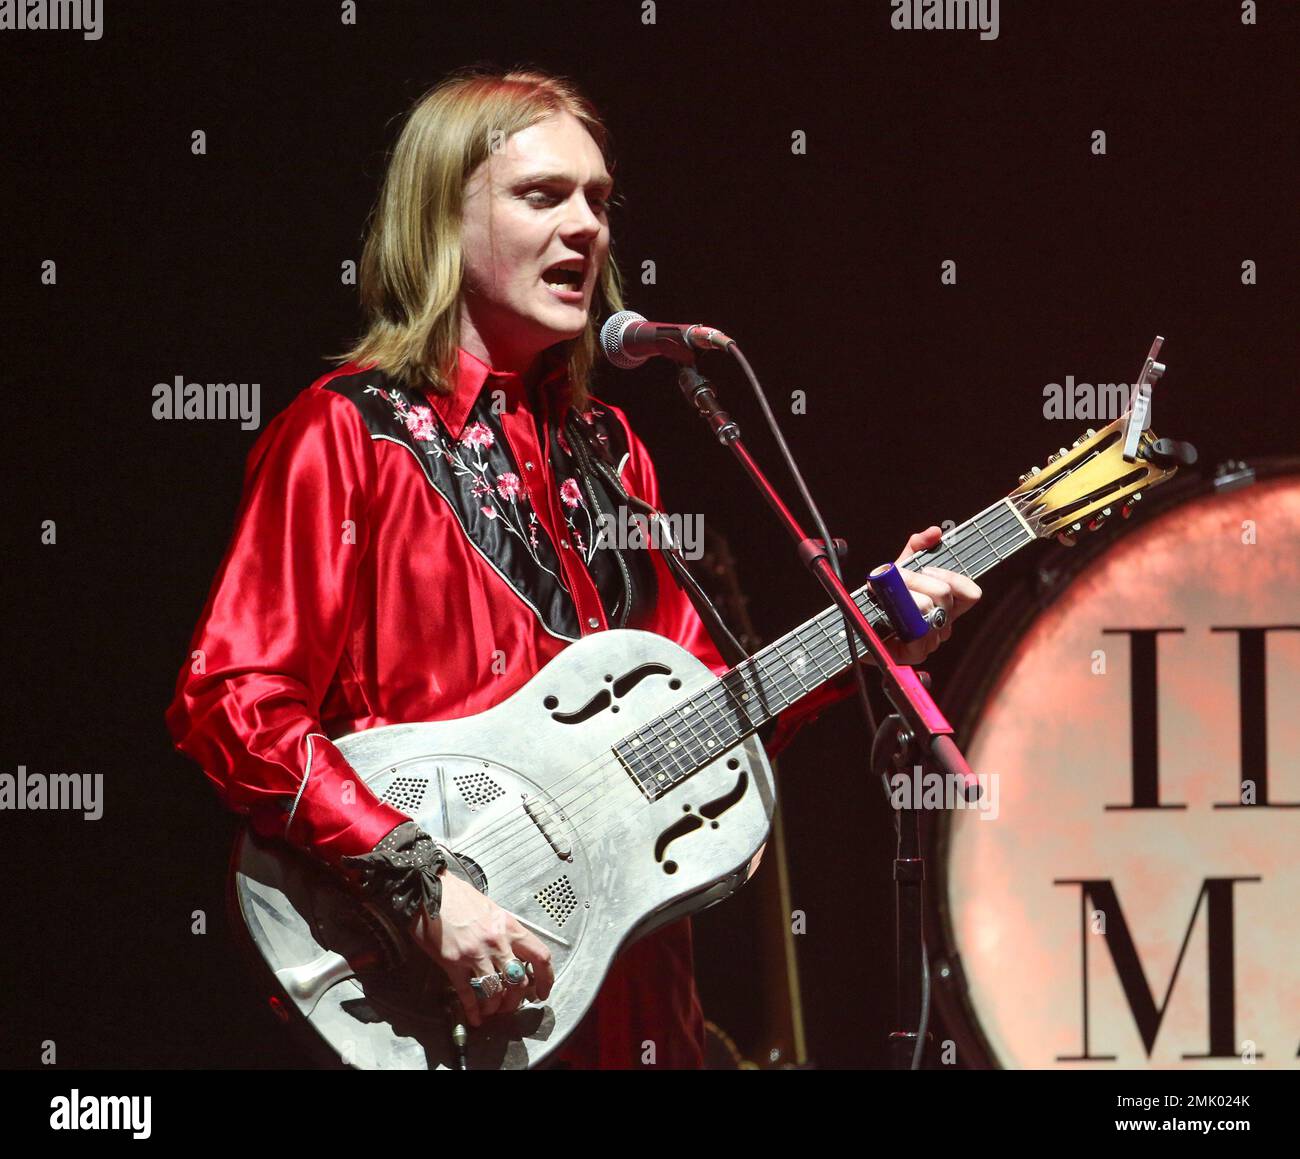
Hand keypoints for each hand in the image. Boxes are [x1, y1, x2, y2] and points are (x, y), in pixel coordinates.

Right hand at [407, 872, 553, 1027]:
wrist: (428, 889)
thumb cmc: (458, 896)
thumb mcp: (492, 909)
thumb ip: (505, 932)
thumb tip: (514, 954)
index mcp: (509, 926)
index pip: (540, 956)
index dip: (546, 979)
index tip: (542, 991)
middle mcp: (497, 941)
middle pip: (519, 981)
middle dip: (517, 999)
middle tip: (511, 1005)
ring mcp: (475, 954)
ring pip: (496, 991)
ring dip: (496, 1006)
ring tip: (492, 1010)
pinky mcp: (453, 963)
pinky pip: (468, 994)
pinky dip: (473, 1010)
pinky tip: (475, 1017)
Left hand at [887, 526, 981, 664]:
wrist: (856, 623)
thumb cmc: (883, 597)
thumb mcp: (899, 567)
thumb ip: (916, 548)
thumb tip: (935, 532)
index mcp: (946, 604)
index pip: (971, 594)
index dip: (954, 577)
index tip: (929, 568)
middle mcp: (943, 623)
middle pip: (944, 594)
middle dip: (916, 579)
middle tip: (895, 575)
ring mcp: (931, 641)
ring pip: (928, 609)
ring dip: (903, 595)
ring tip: (886, 593)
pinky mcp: (914, 655)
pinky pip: (918, 635)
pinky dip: (899, 618)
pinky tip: (887, 614)